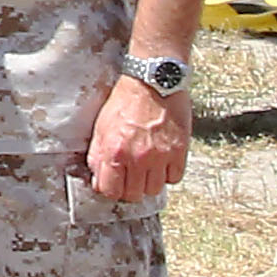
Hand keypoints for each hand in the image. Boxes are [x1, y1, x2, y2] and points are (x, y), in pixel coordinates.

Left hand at [83, 67, 193, 202]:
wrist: (153, 82)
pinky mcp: (179, 152)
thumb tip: (97, 177)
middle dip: (129, 188)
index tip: (113, 183)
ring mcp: (160, 157)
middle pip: (134, 194)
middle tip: (130, 175)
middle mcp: (137, 158)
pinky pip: (174, 178)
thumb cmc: (126, 101)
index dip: (110, 189)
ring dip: (149, 182)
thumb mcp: (101, 126)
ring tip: (146, 166)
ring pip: (154, 189)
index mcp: (114, 151)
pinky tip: (162, 161)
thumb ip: (97, 154)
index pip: (110, 191)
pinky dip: (168, 173)